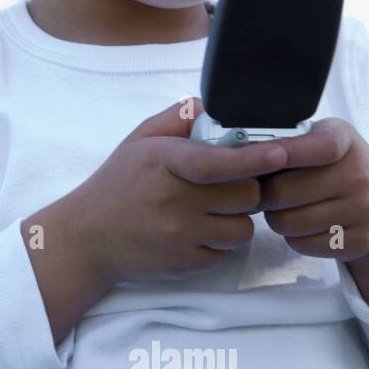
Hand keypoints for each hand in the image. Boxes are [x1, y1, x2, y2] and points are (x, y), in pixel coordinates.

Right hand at [67, 97, 289, 284]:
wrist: (86, 239)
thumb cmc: (117, 185)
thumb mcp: (138, 142)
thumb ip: (176, 119)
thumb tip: (215, 106)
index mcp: (162, 163)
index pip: (217, 162)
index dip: (254, 157)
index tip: (282, 152)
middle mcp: (172, 200)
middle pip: (244, 194)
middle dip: (246, 188)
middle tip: (228, 184)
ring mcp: (179, 235)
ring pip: (243, 226)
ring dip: (235, 217)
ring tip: (210, 210)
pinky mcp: (185, 262)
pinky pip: (226, 250)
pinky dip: (220, 241)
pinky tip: (197, 231)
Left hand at [256, 118, 368, 262]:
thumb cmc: (334, 164)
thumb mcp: (320, 137)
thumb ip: (290, 140)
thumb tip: (244, 153)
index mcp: (346, 142)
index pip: (318, 147)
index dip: (284, 154)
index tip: (257, 158)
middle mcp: (361, 175)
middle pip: (283, 193)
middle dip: (264, 195)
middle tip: (265, 193)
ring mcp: (364, 211)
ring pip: (288, 223)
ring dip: (275, 218)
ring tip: (283, 208)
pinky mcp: (359, 241)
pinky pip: (302, 244)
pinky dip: (292, 237)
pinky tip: (302, 224)